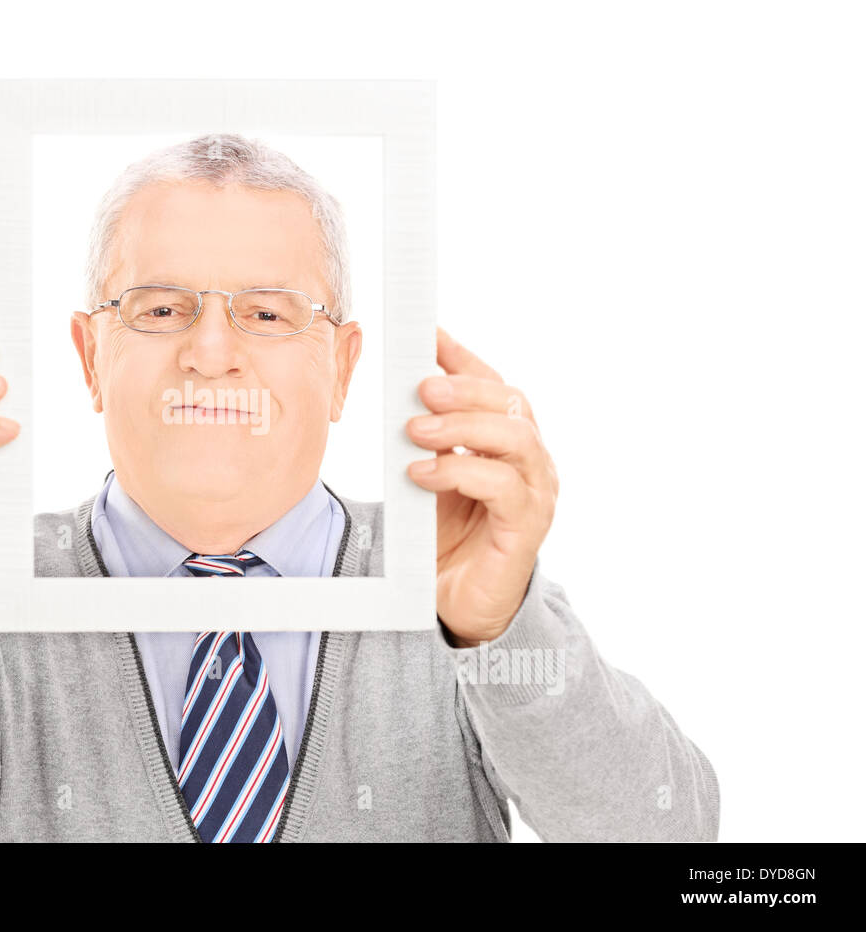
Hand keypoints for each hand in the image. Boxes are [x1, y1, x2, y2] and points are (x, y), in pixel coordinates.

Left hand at [406, 328, 558, 644]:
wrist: (460, 606)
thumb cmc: (449, 539)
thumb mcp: (431, 477)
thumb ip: (426, 441)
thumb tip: (402, 398)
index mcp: (508, 442)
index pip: (494, 385)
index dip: (465, 357)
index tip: (428, 332)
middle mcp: (531, 461)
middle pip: (511, 403)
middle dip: (465, 388)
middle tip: (420, 388)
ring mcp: (536, 492)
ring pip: (514, 438)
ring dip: (461, 428)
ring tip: (414, 431)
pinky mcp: (527, 527)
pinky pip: (503, 487)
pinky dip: (460, 473)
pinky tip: (422, 474)